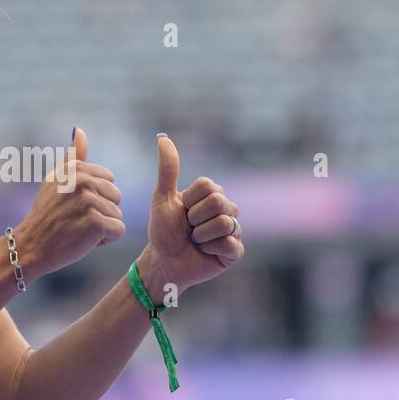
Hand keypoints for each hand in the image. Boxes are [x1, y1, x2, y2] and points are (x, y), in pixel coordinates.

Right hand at [14, 127, 124, 277]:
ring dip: (102, 227)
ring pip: (117, 215)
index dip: (96, 197)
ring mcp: (89, 201)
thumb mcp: (55, 180)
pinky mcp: (96, 222)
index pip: (109, 180)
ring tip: (78, 229)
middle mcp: (83, 181)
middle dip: (101, 212)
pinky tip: (84, 240)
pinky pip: (118, 231)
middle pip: (116, 197)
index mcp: (76, 169)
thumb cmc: (46, 215)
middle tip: (75, 219)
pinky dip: (105, 240)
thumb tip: (80, 130)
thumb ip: (72, 156)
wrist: (31, 246)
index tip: (73, 205)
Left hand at [142, 133, 242, 297]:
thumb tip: (162, 138)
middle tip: (189, 228)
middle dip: (195, 219)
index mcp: (212, 194)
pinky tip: (206, 252)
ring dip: (201, 236)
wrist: (164, 262)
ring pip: (224, 223)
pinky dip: (211, 249)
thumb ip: (168, 169)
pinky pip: (230, 244)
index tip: (182, 212)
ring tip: (196, 241)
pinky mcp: (236, 251)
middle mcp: (227, 209)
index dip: (189, 201)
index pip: (209, 186)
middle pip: (218, 202)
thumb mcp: (162, 198)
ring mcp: (234, 230)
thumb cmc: (163, 230)